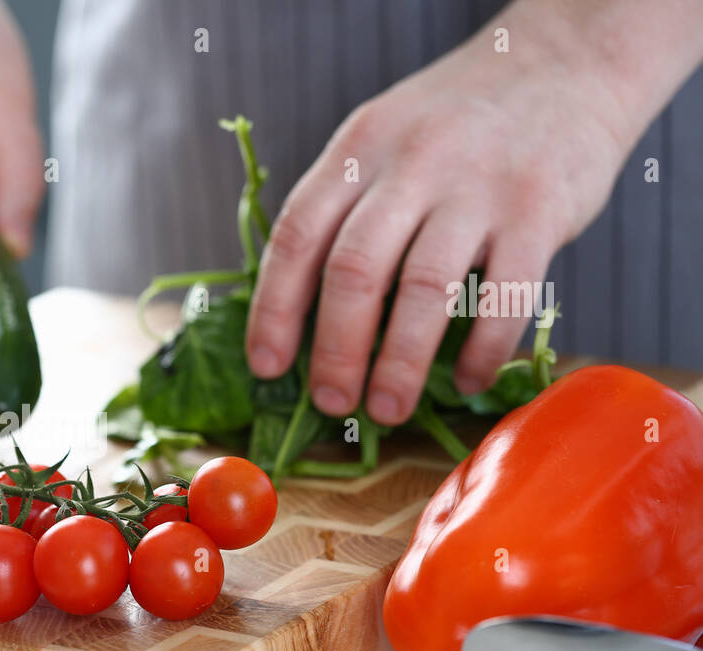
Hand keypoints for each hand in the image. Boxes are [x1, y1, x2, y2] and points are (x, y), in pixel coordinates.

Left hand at [244, 4, 643, 424]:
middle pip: (354, 270)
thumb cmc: (457, 122)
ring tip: (387, 409)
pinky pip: (505, 296)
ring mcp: (477, 185)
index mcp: (358, 149)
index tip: (266, 367)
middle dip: (336, 351)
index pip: (297, 236)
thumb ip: (346, 208)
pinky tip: (468, 380)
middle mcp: (412, 163)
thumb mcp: (383, 139)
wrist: (564, 63)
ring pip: (423, 290)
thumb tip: (300, 316)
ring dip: (400, 364)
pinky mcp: (539, 208)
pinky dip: (482, 350)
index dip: (274, 309)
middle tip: (333, 404)